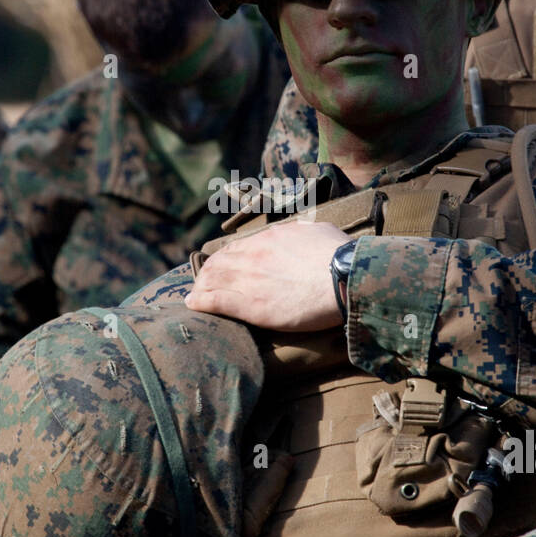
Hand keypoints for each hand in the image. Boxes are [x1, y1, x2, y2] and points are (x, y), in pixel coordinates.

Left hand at [186, 221, 351, 330]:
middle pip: (219, 262)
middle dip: (208, 272)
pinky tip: (192, 304)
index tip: (223, 264)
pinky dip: (200, 301)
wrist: (343, 278)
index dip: (226, 257)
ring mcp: (249, 279)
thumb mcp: (318, 231)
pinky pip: (214, 300)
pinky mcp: (251, 305)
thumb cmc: (339, 255)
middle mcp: (253, 255)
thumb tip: (303, 234)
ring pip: (212, 280)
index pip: (237, 247)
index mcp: (270, 238)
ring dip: (200, 286)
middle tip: (202, 282)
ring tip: (195, 294)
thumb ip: (302, 233)